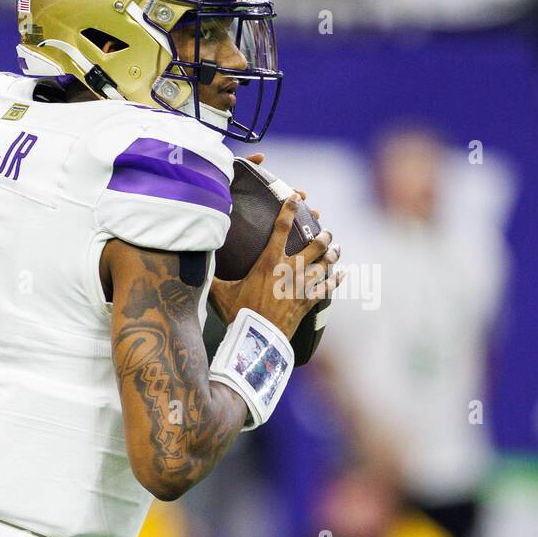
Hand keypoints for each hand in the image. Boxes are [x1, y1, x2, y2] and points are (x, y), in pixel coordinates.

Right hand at [209, 193, 342, 338]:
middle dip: (323, 235)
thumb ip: (211, 275)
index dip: (289, 209)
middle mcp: (290, 270)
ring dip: (332, 255)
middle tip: (325, 231)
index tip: (295, 196)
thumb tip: (194, 261)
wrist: (257, 340)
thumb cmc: (238, 314)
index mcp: (269, 262)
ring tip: (336, 248)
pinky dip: (336, 280)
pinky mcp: (308, 302)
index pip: (281, 228)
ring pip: (325, 264)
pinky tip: (343, 274)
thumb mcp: (221, 291)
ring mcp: (302, 287)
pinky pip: (328, 288)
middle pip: (315, 245)